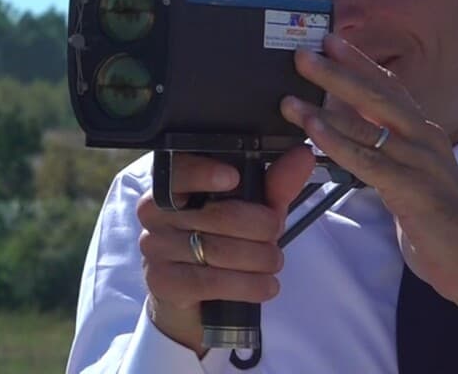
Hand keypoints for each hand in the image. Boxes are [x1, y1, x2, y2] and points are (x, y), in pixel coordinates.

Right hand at [135, 146, 314, 354]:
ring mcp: (155, 248)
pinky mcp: (162, 282)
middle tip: (276, 236)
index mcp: (173, 185)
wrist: (195, 300)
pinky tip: (266, 286)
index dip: (205, 173)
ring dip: (260, 260)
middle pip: (218, 214)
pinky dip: (249, 285)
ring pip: (218, 250)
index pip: (180, 170)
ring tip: (273, 263)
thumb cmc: (223, 244)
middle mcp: (155, 213)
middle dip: (261, 228)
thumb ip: (275, 184)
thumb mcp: (253, 212)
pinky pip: (211, 282)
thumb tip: (302, 156)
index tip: (234, 178)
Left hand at [279, 34, 457, 335]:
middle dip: (338, 70)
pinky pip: (369, 160)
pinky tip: (314, 132)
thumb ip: (384, 152)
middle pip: (378, 94)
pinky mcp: (414, 189)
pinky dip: (338, 143)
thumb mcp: (409, 177)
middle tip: (303, 52)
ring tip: (292, 94)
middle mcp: (426, 138)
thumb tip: (348, 128)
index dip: (360, 63)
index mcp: (425, 133)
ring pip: (370, 122)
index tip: (331, 40)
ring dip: (326, 105)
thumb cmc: (437, 223)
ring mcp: (422, 161)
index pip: (390, 87)